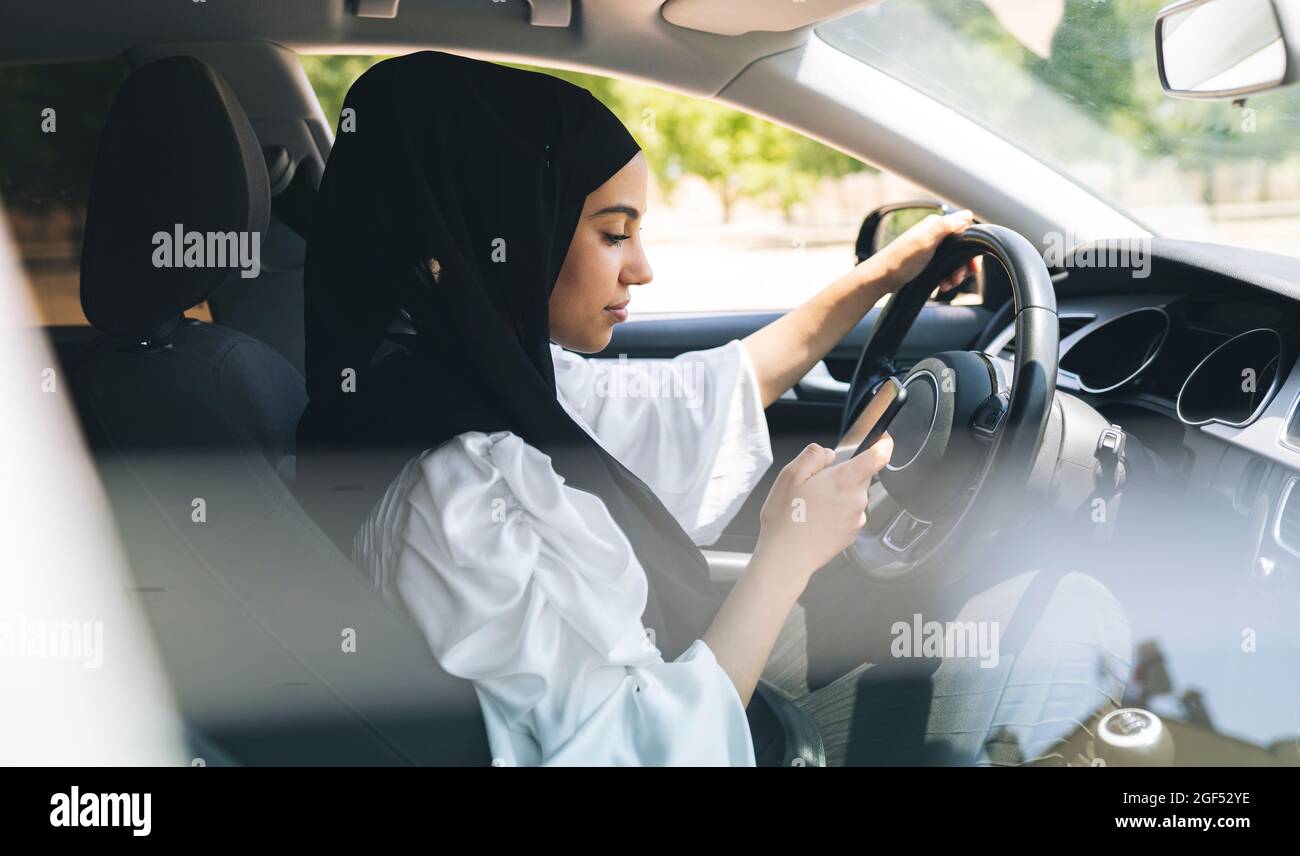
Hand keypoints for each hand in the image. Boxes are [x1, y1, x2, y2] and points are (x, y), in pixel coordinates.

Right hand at [755, 436, 894, 584]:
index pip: (877, 457)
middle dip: (839, 476)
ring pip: (851, 496)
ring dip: (835, 496)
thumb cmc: (786, 518)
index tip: (883, 440)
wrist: (787, 558)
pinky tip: (814, 520)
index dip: (883, 445)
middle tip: (812, 487)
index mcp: (845, 480)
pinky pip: (847, 514)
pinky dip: (834, 513)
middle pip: (858, 477)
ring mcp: (856, 519)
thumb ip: (813, 456)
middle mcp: (857, 500)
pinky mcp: (851, 534)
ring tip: (809, 507)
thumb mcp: (790, 475)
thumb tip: (829, 454)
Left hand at [860, 209, 981, 296]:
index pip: (966, 232)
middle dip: (964, 266)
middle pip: (962, 249)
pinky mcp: (927, 261)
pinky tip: (943, 285)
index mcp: (936, 226)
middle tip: (959, 278)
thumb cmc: (901, 260)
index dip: (972, 250)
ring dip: (956, 274)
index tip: (972, 266)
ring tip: (949, 284)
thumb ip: (946, 227)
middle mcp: (935, 234)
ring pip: (954, 261)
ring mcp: (931, 248)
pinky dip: (947, 277)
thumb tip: (967, 213)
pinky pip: (945, 268)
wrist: (881, 278)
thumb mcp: (926, 242)